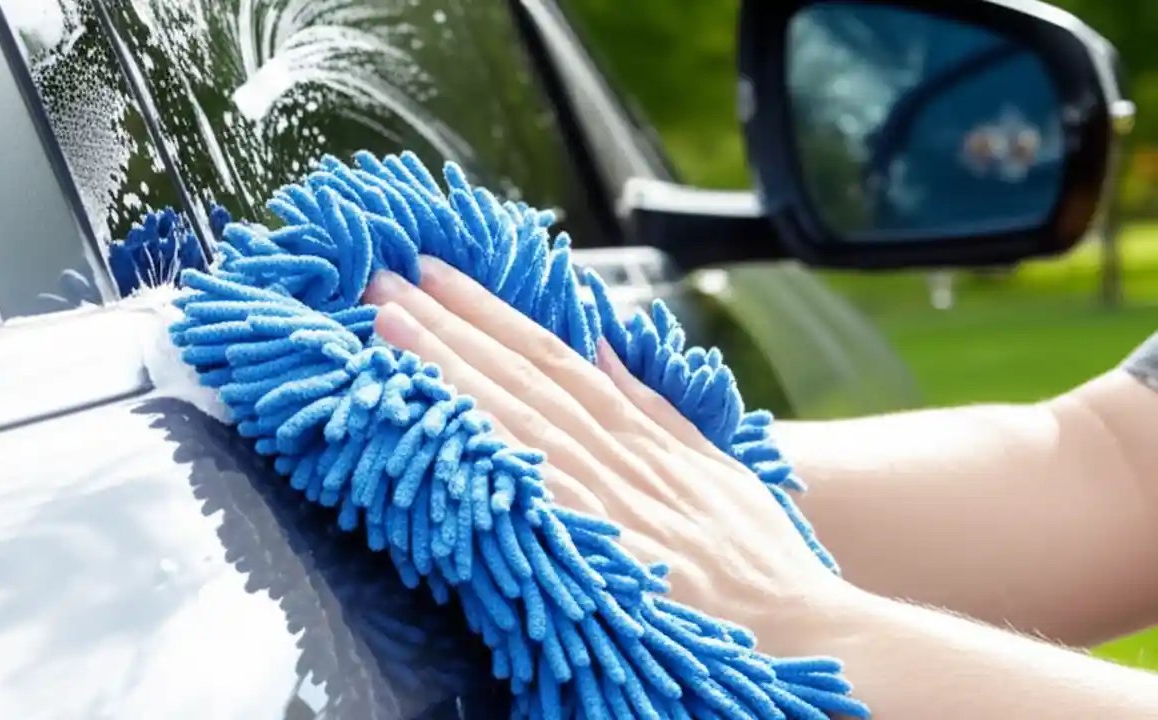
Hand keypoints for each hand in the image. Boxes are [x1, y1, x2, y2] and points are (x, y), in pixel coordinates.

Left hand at [363, 256, 851, 653]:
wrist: (803, 636)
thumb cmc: (756, 561)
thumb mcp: (715, 464)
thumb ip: (652, 405)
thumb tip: (602, 346)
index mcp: (641, 434)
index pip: (551, 356)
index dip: (489, 310)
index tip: (436, 271)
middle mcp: (616, 457)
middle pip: (518, 376)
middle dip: (446, 323)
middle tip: (381, 276)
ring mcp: (605, 504)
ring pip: (513, 418)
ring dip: (448, 368)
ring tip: (386, 324)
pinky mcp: (598, 555)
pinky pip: (527, 491)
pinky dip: (480, 449)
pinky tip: (430, 420)